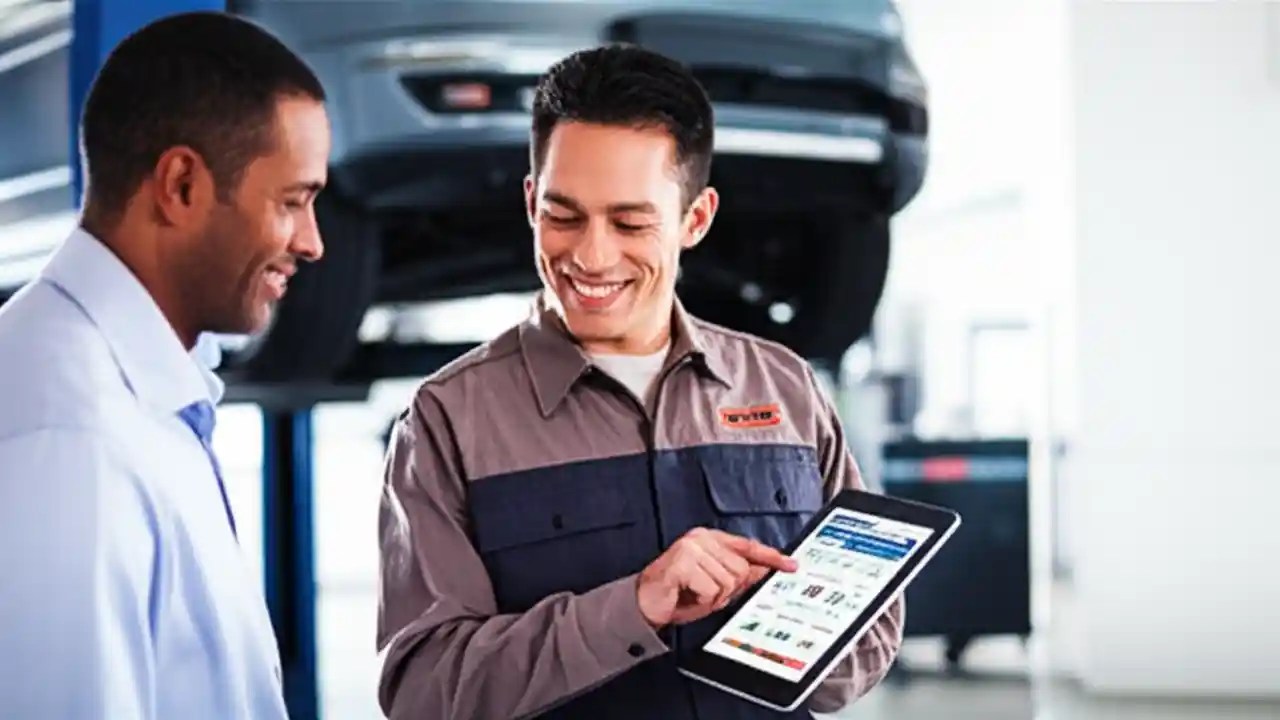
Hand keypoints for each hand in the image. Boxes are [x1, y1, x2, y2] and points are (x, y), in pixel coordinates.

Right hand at [636, 527, 796, 628]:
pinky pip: (711, 589)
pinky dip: (701, 601)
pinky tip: (686, 596)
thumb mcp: (713, 587)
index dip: (771, 557)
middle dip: (727, 591)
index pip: (747, 546)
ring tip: (693, 595)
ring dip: (713, 598)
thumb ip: (737, 577)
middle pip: (740, 570)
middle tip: (704, 595)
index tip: (791, 565)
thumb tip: (763, 572)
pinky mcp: (683, 561)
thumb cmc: (676, 594)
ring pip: (727, 581)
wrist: (643, 604)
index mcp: (710, 539)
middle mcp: (701, 539)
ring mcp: (692, 547)